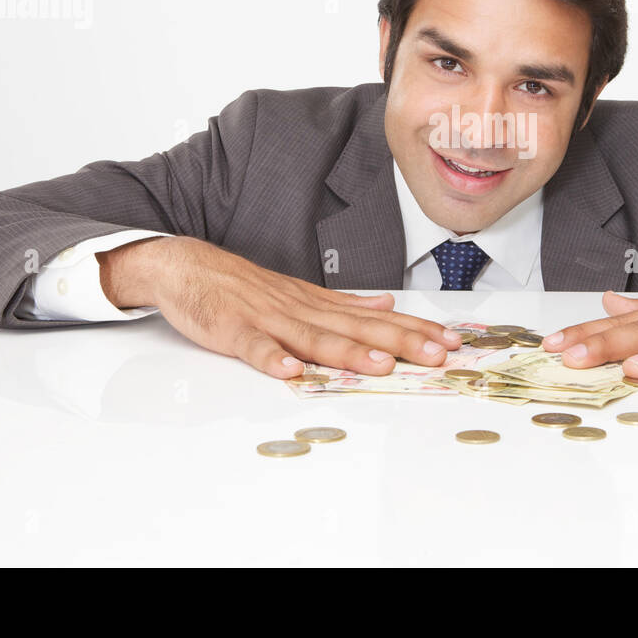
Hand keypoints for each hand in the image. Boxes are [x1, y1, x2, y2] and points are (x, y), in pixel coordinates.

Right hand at [98, 236, 458, 378]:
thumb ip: (343, 304)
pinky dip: (271, 358)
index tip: (450, 341)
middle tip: (437, 354)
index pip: (375, 319)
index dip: (414, 330)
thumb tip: (387, 305)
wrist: (187, 266)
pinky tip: (290, 371)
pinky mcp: (233, 329)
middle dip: (400, 342)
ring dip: (347, 352)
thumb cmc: (243, 286)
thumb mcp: (300, 292)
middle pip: (356, 328)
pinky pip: (254, 346)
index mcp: (318, 304)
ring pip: (313, 338)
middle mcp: (301, 309)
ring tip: (379, 365)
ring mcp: (267, 319)